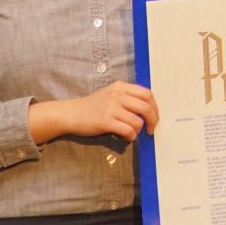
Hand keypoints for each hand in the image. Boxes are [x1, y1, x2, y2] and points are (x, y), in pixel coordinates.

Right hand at [30, 81, 157, 143]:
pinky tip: (126, 137)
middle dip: (153, 120)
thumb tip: (148, 110)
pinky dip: (131, 136)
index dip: (155, 107)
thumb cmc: (92, 107)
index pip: (147, 94)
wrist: (70, 113)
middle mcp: (117, 95)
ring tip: (132, 133)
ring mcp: (110, 108)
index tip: (155, 117)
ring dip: (138, 130)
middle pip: (146, 107)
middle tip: (151, 129)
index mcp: (120, 86)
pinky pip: (127, 130)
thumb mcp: (111, 95)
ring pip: (137, 121)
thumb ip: (127, 98)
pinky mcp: (105, 121)